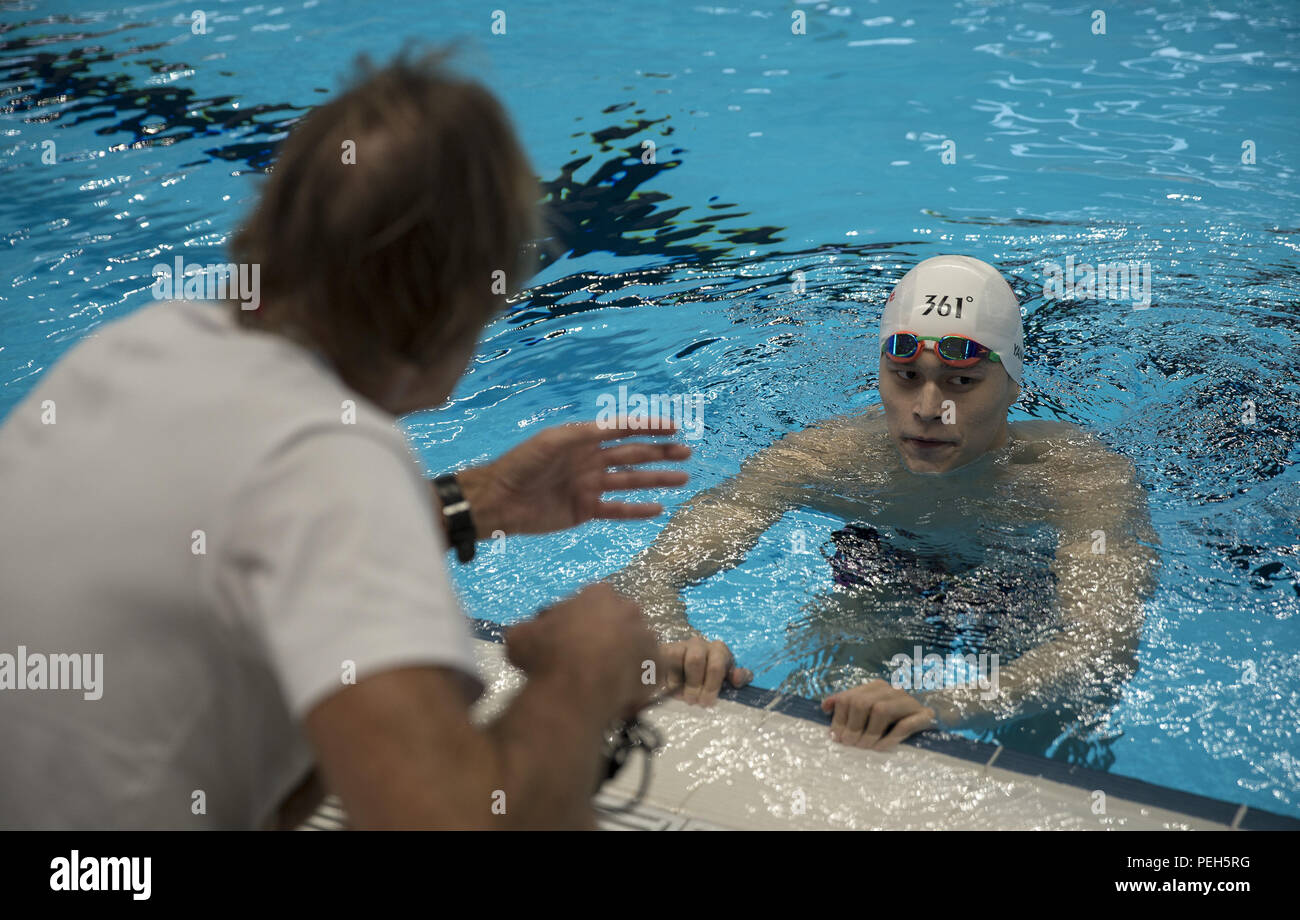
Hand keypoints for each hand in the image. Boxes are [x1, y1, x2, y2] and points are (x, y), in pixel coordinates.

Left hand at [459, 417, 690, 537]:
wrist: (499, 500)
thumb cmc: (521, 465)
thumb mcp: (551, 442)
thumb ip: (583, 434)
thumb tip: (615, 426)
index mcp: (583, 440)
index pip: (623, 430)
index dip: (648, 427)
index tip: (673, 426)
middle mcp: (590, 461)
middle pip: (632, 455)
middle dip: (660, 453)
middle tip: (687, 452)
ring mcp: (589, 486)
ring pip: (630, 482)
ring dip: (657, 479)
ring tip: (683, 478)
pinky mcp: (584, 511)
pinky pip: (617, 510)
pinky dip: (637, 510)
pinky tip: (658, 508)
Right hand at [504, 583, 657, 718]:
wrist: (575, 690)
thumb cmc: (548, 656)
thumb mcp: (521, 635)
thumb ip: (530, 628)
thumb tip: (527, 632)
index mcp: (599, 594)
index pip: (591, 600)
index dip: (577, 619)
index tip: (566, 636)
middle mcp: (629, 609)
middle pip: (617, 620)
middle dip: (604, 635)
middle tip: (585, 657)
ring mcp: (647, 637)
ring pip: (634, 645)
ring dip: (622, 657)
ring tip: (602, 678)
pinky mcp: (656, 666)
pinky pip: (647, 672)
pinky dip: (636, 681)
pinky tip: (618, 693)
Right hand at [657, 634, 752, 706]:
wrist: (690, 668)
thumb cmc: (714, 677)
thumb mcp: (728, 678)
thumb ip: (739, 678)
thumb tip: (737, 678)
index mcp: (718, 650)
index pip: (716, 666)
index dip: (711, 686)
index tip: (707, 703)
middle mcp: (699, 644)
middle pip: (695, 660)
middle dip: (694, 684)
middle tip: (693, 701)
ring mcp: (681, 645)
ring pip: (675, 657)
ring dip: (678, 681)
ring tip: (680, 696)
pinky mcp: (665, 650)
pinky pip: (661, 661)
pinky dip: (665, 677)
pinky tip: (670, 689)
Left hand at [821, 680, 936, 750]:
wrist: (929, 717)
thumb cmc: (894, 717)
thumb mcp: (868, 708)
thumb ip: (847, 705)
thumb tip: (824, 707)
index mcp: (874, 687)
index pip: (849, 698)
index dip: (839, 719)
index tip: (835, 737)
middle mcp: (890, 690)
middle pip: (862, 703)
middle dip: (852, 727)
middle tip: (848, 745)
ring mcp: (907, 701)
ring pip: (881, 711)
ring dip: (869, 733)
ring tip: (863, 747)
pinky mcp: (923, 714)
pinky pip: (903, 725)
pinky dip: (889, 738)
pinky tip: (880, 749)